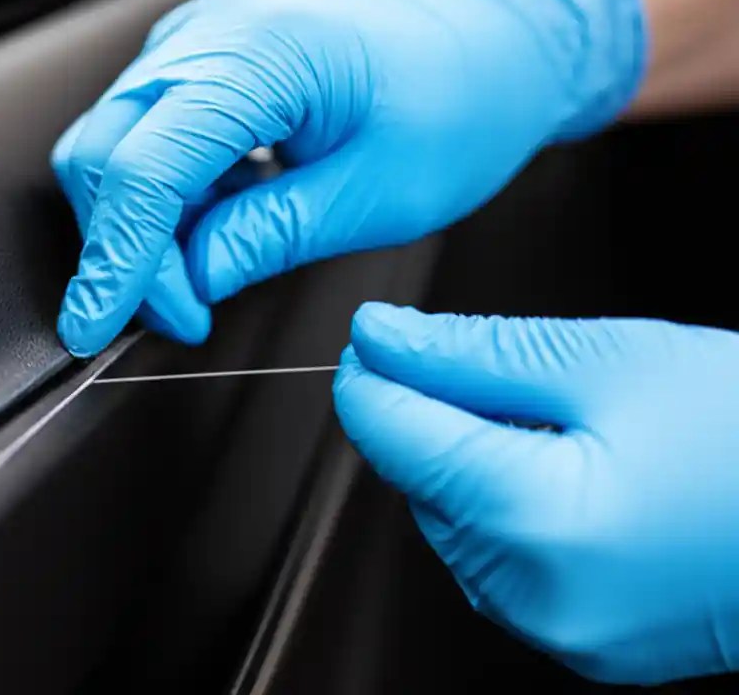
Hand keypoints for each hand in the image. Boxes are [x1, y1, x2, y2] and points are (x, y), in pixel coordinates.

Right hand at [52, 0, 644, 356]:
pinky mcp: (200, 53)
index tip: (95, 327)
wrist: (484, 49)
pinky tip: (220, 214)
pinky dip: (165, 192)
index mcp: (263, 51)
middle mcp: (215, 28)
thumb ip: (272, 236)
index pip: (146, 166)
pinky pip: (145, 130)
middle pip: (102, 149)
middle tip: (183, 312)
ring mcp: (200, 34)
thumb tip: (193, 279)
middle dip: (124, 249)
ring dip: (143, 224)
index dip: (115, 260)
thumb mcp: (378, 196)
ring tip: (218, 257)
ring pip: (111, 143)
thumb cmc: (457, 105)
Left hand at [335, 303, 738, 684]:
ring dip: (480, 463)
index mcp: (529, 517)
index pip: (389, 435)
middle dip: (442, 417)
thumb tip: (381, 341)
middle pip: (419, 479)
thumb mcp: (607, 361)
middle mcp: (529, 592)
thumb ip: (472, 353)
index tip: (375, 339)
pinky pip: (504, 562)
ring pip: (456, 520)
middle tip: (522, 376)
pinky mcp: (580, 640)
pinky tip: (585, 477)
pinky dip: (517, 510)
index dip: (372, 374)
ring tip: (580, 430)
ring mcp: (555, 629)